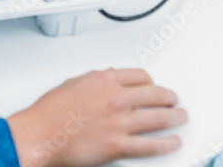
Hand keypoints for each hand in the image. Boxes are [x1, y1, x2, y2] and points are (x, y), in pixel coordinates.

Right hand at [7, 68, 185, 166]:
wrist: (41, 134)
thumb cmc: (51, 111)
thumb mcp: (74, 83)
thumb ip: (95, 81)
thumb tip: (106, 81)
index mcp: (104, 79)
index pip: (140, 76)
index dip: (152, 82)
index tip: (155, 85)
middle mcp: (115, 97)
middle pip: (154, 94)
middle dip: (169, 97)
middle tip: (174, 100)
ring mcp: (119, 122)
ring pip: (158, 118)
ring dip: (174, 118)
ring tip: (181, 118)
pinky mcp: (118, 145)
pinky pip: (150, 145)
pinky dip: (166, 144)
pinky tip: (173, 142)